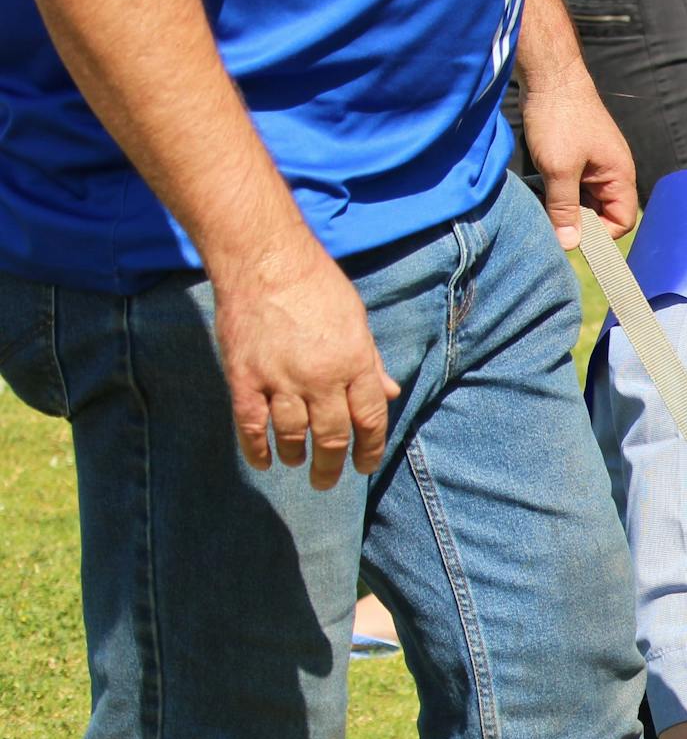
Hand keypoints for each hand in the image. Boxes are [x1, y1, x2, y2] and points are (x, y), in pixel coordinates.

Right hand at [213, 239, 398, 488]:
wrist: (263, 258)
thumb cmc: (316, 285)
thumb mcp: (357, 320)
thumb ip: (371, 361)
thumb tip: (390, 393)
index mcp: (354, 363)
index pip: (369, 420)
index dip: (369, 449)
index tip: (364, 464)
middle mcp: (321, 377)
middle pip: (331, 436)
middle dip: (332, 465)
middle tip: (328, 480)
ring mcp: (280, 378)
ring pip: (292, 435)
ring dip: (296, 456)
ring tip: (297, 463)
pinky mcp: (244, 377)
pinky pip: (251, 425)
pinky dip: (257, 448)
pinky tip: (263, 461)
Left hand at [520, 74, 637, 245]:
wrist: (548, 73)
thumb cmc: (559, 117)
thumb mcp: (559, 170)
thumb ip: (564, 209)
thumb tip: (569, 243)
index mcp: (620, 175)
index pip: (620, 222)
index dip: (598, 234)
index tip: (569, 233)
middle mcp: (613, 171)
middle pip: (601, 213)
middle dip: (575, 218)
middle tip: (548, 214)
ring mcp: (595, 162)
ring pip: (583, 199)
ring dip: (561, 203)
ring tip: (539, 196)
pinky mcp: (578, 154)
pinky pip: (572, 183)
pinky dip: (556, 188)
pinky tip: (537, 183)